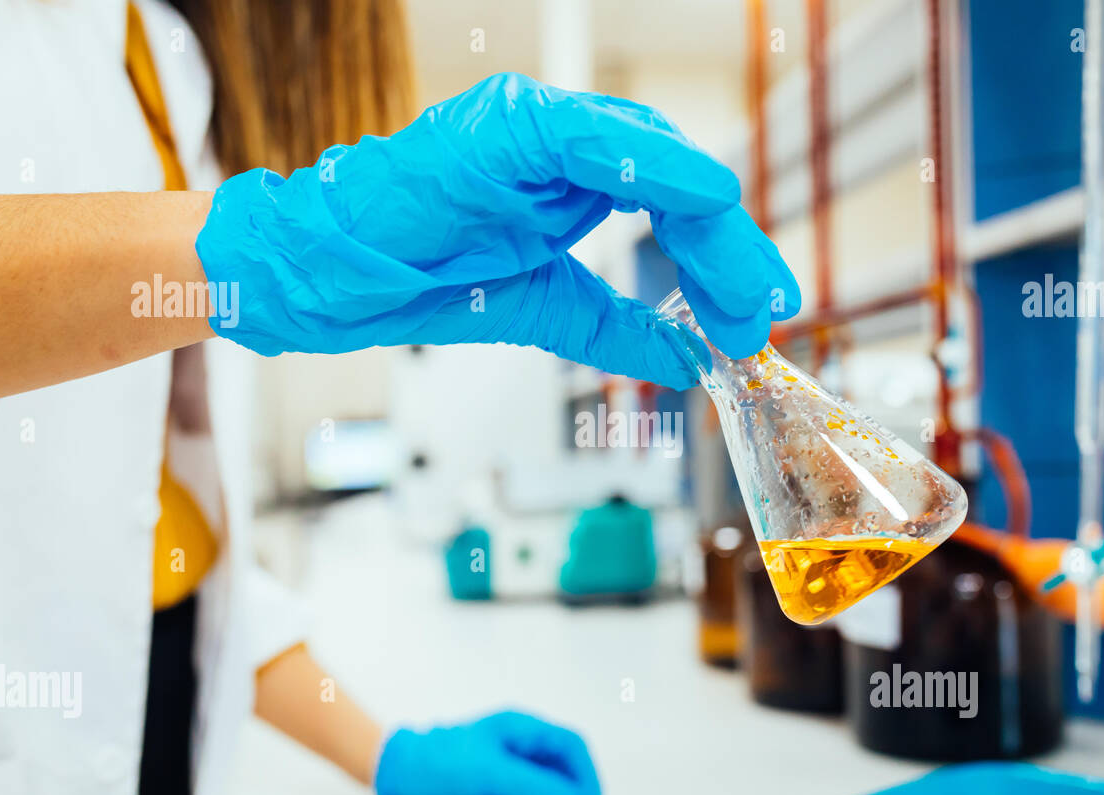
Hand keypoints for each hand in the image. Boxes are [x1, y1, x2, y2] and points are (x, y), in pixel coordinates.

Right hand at [196, 72, 800, 385]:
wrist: (334, 278)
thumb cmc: (422, 276)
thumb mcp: (548, 309)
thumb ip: (620, 327)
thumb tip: (691, 360)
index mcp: (574, 176)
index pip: (675, 203)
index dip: (725, 255)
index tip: (761, 312)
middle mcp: (564, 143)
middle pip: (678, 178)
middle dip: (732, 248)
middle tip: (769, 307)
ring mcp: (535, 127)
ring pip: (654, 154)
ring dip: (712, 224)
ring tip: (749, 287)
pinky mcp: (504, 127)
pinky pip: (595, 138)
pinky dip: (657, 166)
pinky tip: (709, 197)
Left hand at [373, 711, 601, 794]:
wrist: (391, 773)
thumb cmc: (434, 762)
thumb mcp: (489, 775)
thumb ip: (535, 786)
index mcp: (523, 728)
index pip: (573, 747)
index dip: (588, 779)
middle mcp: (519, 744)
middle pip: (562, 770)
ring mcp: (507, 765)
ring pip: (542, 790)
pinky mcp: (493, 785)